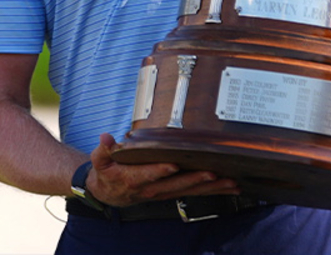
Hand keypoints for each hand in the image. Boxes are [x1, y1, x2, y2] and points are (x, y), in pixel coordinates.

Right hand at [88, 134, 238, 206]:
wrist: (110, 194)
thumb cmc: (107, 174)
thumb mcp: (100, 162)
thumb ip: (103, 150)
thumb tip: (105, 137)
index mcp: (134, 179)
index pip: (148, 174)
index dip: (160, 170)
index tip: (173, 164)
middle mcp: (152, 188)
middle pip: (176, 184)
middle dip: (195, 178)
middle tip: (213, 172)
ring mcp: (165, 192)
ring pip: (191, 190)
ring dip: (211, 187)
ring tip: (230, 182)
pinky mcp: (173, 191)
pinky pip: (195, 193)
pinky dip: (214, 191)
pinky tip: (231, 187)